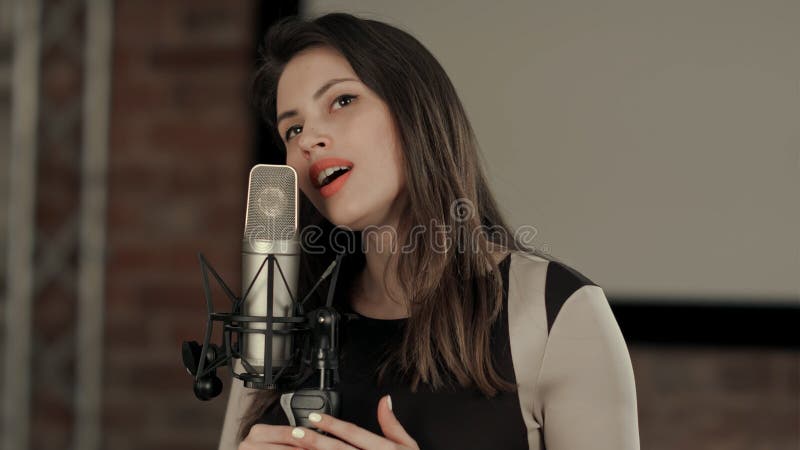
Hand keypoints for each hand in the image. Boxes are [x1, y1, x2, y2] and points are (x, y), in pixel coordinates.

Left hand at [239, 395, 418, 449]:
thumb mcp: (408, 446)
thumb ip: (393, 424)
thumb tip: (385, 400)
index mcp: (383, 449)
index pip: (353, 433)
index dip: (332, 424)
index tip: (314, 417)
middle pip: (339, 449)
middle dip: (316, 439)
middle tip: (296, 430)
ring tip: (297, 444)